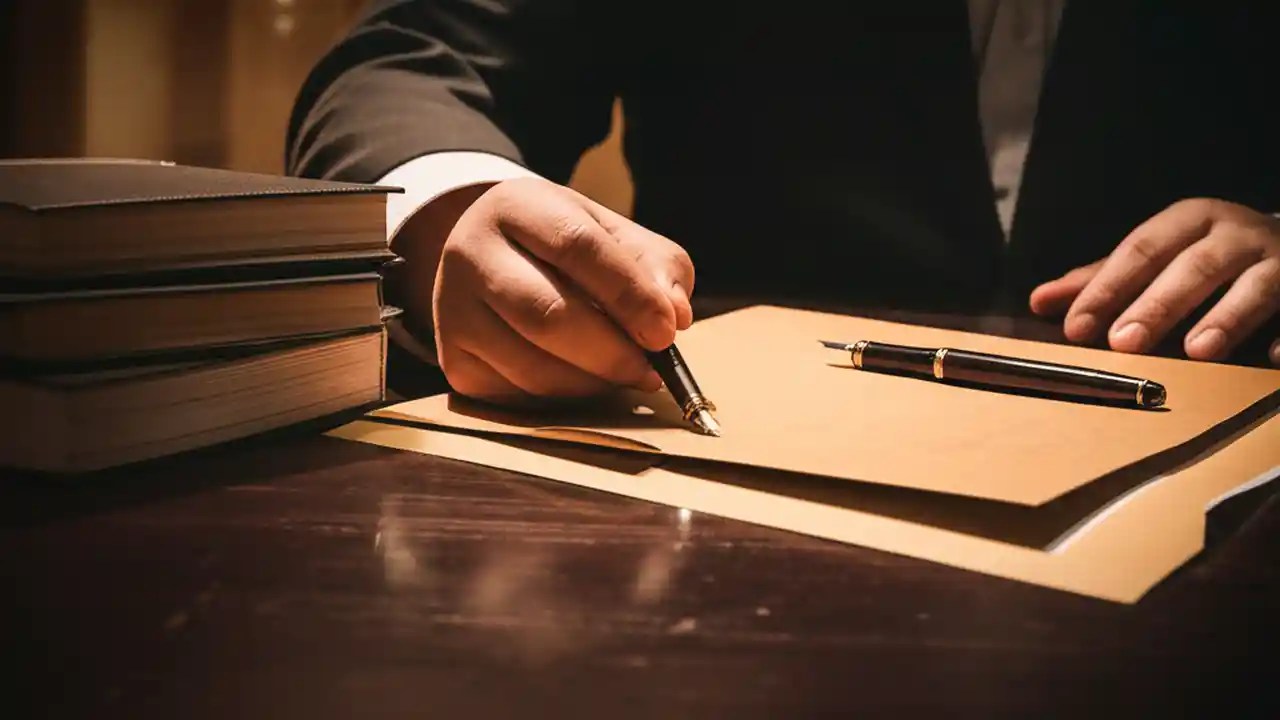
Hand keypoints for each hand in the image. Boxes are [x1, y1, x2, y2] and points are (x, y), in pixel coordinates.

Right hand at [429, 177, 693, 403]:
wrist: (490, 257)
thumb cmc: (565, 247)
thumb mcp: (613, 234)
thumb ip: (655, 266)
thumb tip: (675, 315)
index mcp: (517, 206)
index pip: (575, 246)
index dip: (627, 293)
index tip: (666, 331)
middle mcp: (470, 253)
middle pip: (546, 315)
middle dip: (611, 352)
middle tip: (651, 369)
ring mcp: (452, 310)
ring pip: (532, 366)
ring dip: (593, 382)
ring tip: (624, 373)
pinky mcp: (453, 360)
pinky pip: (518, 395)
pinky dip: (565, 397)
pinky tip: (585, 378)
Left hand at [1030, 198, 1279, 365]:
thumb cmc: (1205, 255)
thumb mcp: (1156, 257)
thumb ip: (1103, 280)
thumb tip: (1040, 302)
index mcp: (1190, 221)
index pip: (1140, 251)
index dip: (1107, 288)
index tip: (1076, 327)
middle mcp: (1236, 234)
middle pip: (1193, 267)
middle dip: (1157, 305)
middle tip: (1123, 343)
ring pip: (1255, 286)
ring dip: (1226, 318)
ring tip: (1196, 352)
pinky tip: (1273, 358)